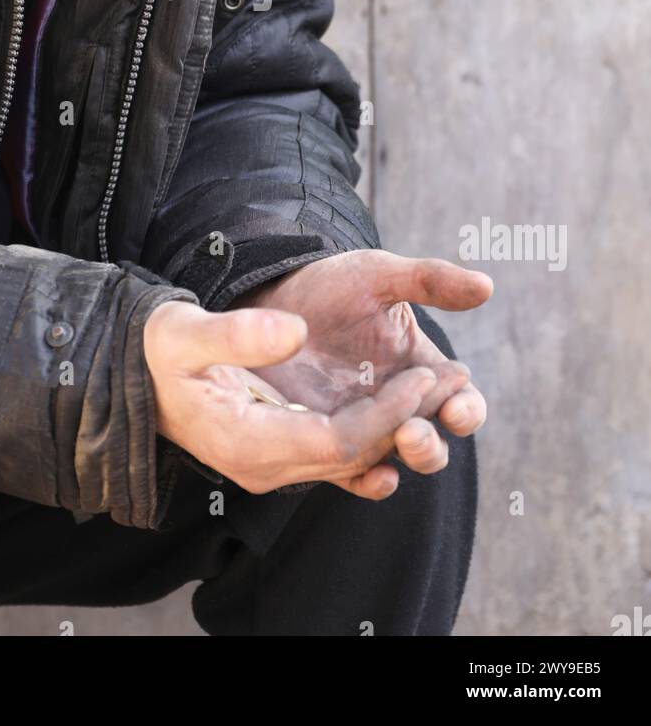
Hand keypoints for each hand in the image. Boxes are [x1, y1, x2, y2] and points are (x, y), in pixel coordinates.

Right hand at [143, 298, 467, 501]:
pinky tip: (408, 416)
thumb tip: (294, 330)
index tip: (422, 375)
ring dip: (398, 430)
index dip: (385, 414)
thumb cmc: (160, 348)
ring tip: (441, 391)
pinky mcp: (281, 449)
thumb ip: (238, 332)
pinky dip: (375, 436)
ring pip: (351, 459)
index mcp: (243, 442)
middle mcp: (263, 465)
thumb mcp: (187, 331)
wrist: (138, 369)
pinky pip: (338, 456)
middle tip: (446, 381)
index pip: (335, 442)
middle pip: (352, 457)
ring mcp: (273, 462)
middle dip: (405, 424)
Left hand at [230, 250, 491, 494]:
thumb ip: (429, 280)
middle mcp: (397, 407)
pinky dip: (366, 483)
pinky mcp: (323, 442)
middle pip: (431, 446)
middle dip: (429, 446)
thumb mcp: (378, 274)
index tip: (457, 406)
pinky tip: (373, 476)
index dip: (466, 410)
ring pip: (394, 462)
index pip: (460, 403)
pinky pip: (350, 475)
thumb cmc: (332, 285)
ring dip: (402, 460)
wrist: (272, 301)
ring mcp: (360, 428)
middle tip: (411, 430)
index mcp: (421, 372)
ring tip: (396, 439)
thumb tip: (486, 286)